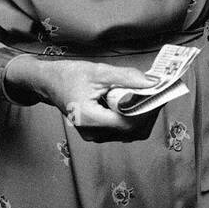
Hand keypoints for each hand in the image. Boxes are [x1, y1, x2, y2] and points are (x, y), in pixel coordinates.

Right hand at [29, 59, 160, 141]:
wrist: (49, 83)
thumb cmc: (68, 76)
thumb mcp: (98, 71)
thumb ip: (126, 77)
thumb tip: (152, 82)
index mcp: (89, 119)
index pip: (128, 122)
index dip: (147, 110)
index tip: (159, 93)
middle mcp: (93, 133)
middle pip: (132, 131)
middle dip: (149, 112)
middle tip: (158, 92)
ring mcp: (95, 136)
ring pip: (130, 133)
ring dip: (143, 115)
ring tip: (148, 94)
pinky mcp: (98, 133)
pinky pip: (123, 130)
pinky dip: (134, 117)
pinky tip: (137, 101)